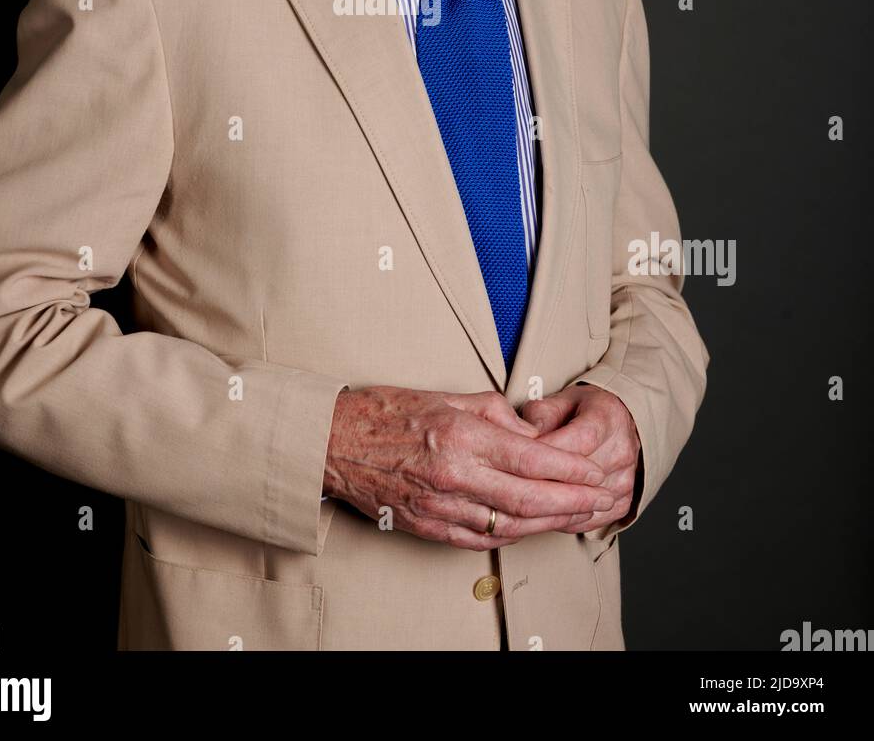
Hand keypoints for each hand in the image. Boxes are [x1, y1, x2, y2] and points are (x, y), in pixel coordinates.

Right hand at [322, 385, 616, 549]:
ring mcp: (440, 506)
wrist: (332, 442)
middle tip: (602, 500)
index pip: (532, 459)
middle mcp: (453, 476)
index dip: (570, 470)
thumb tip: (532, 433)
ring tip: (578, 517)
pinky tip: (532, 529)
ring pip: (510, 525)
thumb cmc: (385, 412)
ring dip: (550, 524)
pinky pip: (480, 538)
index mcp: (460, 436)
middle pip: (529, 498)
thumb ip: (494, 414)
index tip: (595, 471)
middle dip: (573, 502)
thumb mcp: (446, 396)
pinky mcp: (427, 526)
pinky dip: (512, 536)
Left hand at [521, 385, 640, 533]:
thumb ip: (541, 413)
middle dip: (544, 481)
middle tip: (514, 484)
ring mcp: (625, 479)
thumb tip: (526, 436)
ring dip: (553, 505)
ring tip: (525, 501)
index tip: (518, 457)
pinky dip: (565, 519)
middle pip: (581, 476)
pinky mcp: (624, 502)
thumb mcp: (560, 400)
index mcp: (607, 418)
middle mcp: (622, 450)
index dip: (546, 452)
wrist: (617, 425)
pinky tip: (544, 512)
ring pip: (585, 502)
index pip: (578, 440)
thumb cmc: (583, 412)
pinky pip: (591, 519)